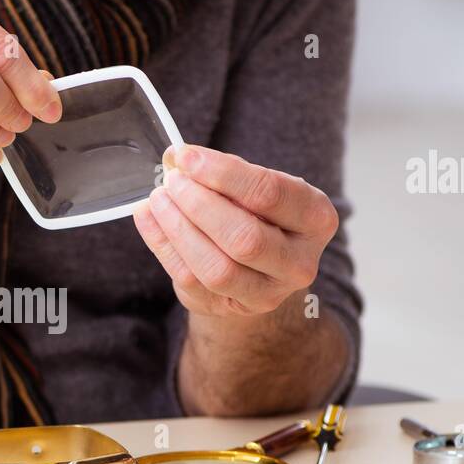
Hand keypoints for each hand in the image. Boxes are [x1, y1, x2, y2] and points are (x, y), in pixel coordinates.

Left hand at [134, 144, 339, 317]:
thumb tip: (177, 158)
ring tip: (157, 199)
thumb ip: (224, 173)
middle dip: (199, 204)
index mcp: (316, 219)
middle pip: (244, 237)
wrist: (260, 266)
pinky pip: (191, 280)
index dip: (222, 173)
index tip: (186, 156)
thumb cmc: (260, 214)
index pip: (270, 193)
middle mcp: (299, 262)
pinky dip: (163, 245)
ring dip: (178, 228)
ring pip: (217, 267)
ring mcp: (269, 293)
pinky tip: (148, 219)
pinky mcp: (233, 308)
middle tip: (171, 180)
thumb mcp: (256, 188)